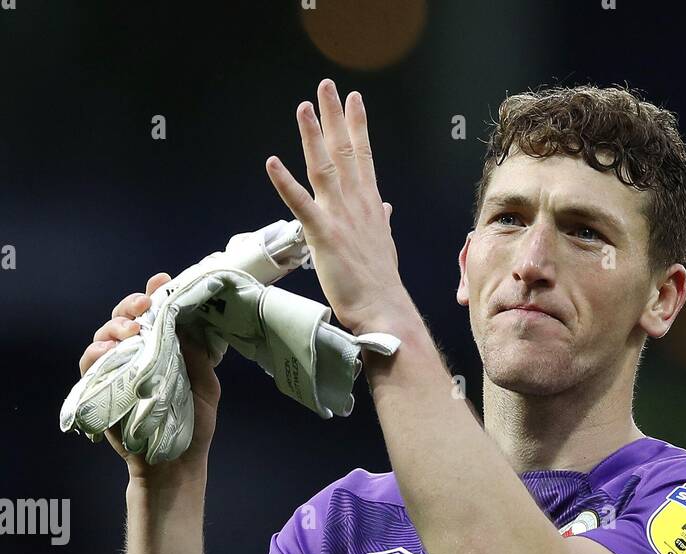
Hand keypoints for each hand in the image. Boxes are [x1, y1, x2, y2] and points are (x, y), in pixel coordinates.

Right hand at [79, 272, 219, 484]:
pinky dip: (96, 353)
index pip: (156, 317)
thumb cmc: (192, 427)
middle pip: (125, 319)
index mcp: (165, 350)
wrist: (175, 466)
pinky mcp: (102, 389)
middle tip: (142, 306)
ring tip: (128, 331)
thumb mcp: (206, 387)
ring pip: (104, 337)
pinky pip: (90, 364)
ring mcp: (118, 371)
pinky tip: (109, 350)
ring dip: (113, 327)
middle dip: (131, 306)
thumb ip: (198, 357)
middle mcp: (139, 356)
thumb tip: (186, 325)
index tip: (161, 281)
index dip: (156, 295)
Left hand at [265, 79, 407, 336]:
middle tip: (327, 86)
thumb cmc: (381, 283)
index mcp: (370, 205)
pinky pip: (301, 205)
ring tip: (303, 107)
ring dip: (312, 136)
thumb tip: (386, 207)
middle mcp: (356, 204)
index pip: (363, 156)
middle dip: (335, 117)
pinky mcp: (324, 236)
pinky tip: (272, 163)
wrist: (383, 308)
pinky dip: (286, 183)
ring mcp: (340, 217)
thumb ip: (381, 222)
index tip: (354, 100)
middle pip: (344, 151)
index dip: (357, 126)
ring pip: (323, 168)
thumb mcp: (385, 245)